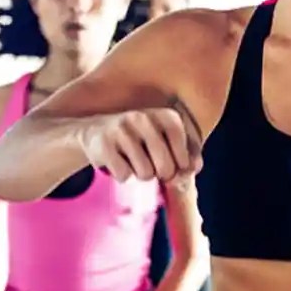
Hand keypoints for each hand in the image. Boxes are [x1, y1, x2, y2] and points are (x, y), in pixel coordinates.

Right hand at [77, 103, 201, 190]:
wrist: (95, 131)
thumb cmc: (140, 140)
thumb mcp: (166, 142)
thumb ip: (187, 156)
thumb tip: (194, 168)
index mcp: (165, 115)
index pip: (185, 151)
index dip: (182, 165)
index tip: (174, 165)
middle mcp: (144, 118)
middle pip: (165, 167)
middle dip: (161, 175)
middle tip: (152, 167)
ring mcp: (122, 129)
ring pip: (144, 174)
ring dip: (140, 174)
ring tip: (132, 161)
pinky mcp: (103, 143)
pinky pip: (123, 175)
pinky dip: (122, 175)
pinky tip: (117, 160)